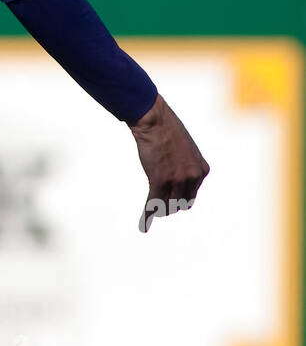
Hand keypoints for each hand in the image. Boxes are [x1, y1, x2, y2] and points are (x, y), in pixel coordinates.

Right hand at [129, 94, 209, 231]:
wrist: (154, 120)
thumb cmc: (167, 130)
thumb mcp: (186, 149)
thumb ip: (187, 167)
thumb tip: (180, 185)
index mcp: (202, 170)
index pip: (191, 194)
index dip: (178, 196)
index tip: (168, 196)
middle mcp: (192, 177)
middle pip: (181, 203)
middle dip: (170, 204)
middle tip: (159, 203)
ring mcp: (176, 180)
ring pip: (167, 206)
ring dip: (158, 208)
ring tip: (150, 210)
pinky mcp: (159, 181)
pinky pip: (153, 205)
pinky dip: (147, 217)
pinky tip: (143, 226)